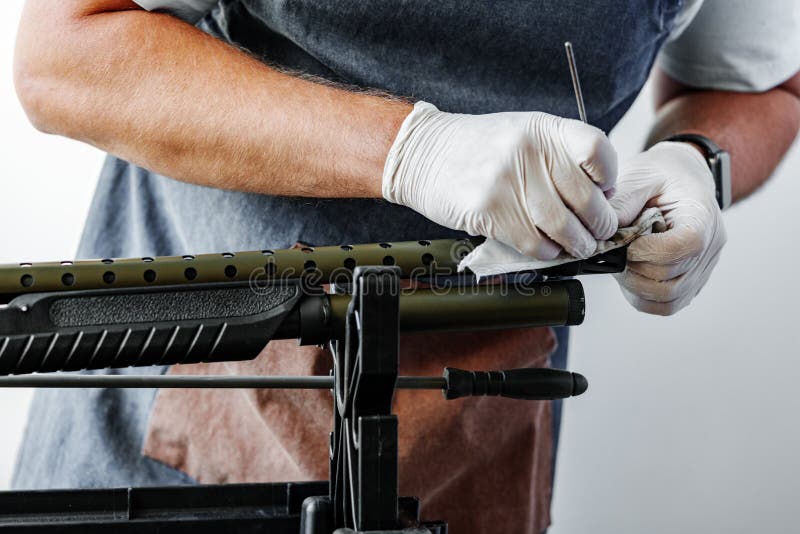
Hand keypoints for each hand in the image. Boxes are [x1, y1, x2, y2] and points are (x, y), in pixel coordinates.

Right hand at [382, 102, 617, 259]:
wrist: (423, 154)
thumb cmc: (478, 148)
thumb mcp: (523, 133)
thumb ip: (559, 156)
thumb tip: (601, 195)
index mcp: (542, 129)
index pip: (596, 151)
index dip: (608, 178)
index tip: (605, 192)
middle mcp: (528, 151)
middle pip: (585, 199)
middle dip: (598, 225)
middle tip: (598, 233)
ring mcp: (507, 181)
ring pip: (562, 228)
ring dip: (575, 245)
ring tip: (576, 246)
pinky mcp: (489, 210)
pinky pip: (533, 242)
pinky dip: (546, 252)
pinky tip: (545, 248)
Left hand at [610, 141, 726, 314]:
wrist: (679, 178)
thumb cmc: (660, 175)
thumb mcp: (638, 176)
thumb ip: (621, 204)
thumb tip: (601, 235)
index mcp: (702, 215)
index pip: (685, 246)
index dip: (648, 250)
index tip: (627, 241)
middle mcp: (711, 246)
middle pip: (672, 279)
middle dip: (633, 269)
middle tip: (615, 252)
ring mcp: (703, 268)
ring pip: (668, 299)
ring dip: (634, 285)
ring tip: (622, 261)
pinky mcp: (691, 282)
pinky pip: (667, 304)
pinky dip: (642, 296)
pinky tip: (630, 274)